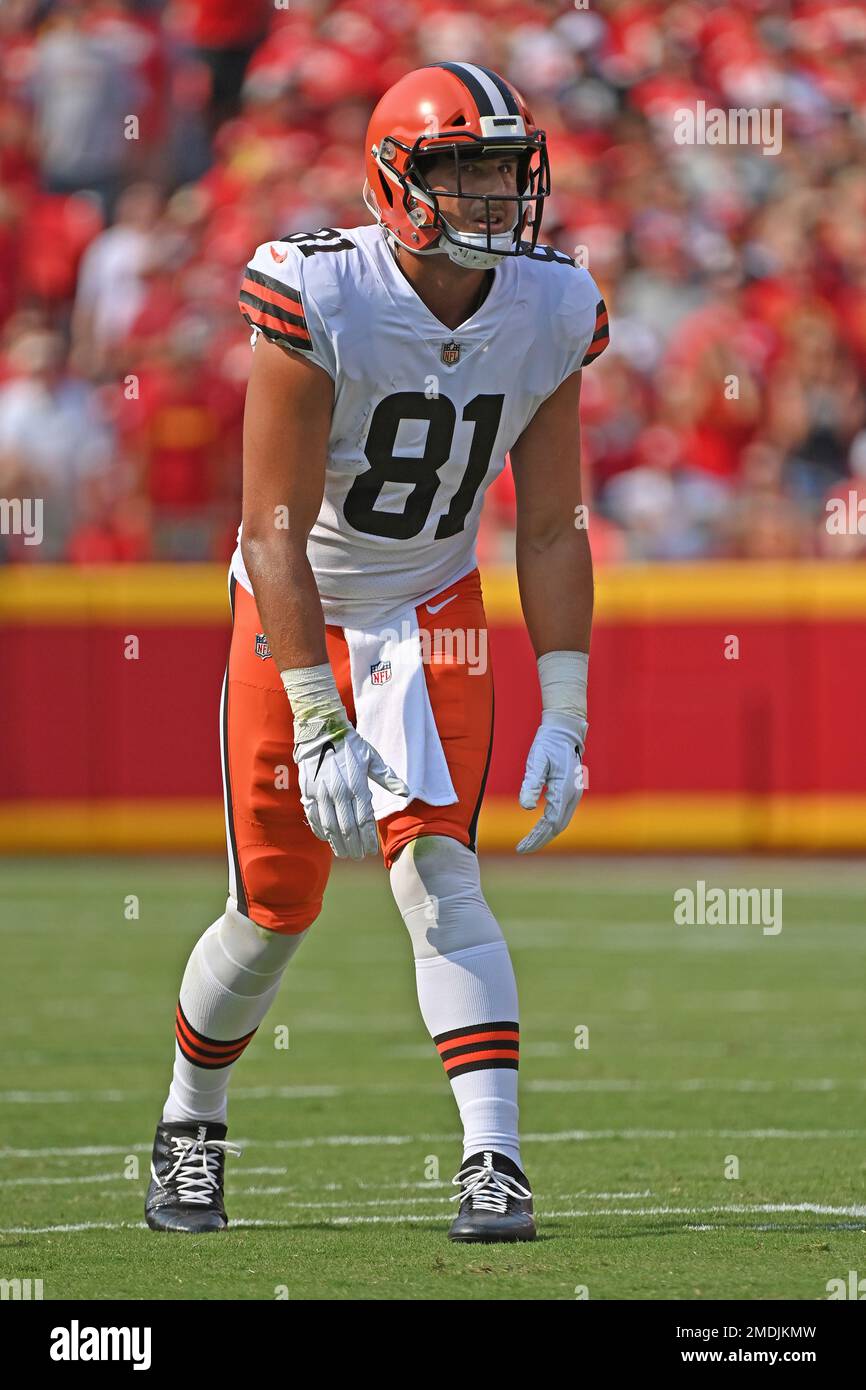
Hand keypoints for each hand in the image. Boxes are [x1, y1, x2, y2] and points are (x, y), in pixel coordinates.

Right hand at [294, 722, 408, 859]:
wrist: (321, 731)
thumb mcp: (372, 758)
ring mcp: (322, 794)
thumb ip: (387, 777)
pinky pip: (313, 817)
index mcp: (357, 786)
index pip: (364, 821)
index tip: (371, 851)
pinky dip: (320, 830)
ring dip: (337, 843)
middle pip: (347, 828)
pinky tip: (326, 838)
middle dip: (354, 846)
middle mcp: (340, 793)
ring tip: (344, 853)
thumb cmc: (350, 745)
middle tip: (358, 856)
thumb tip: (406, 792)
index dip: (367, 840)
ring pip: (330, 827)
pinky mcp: (309, 792)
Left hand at [516, 712, 586, 853]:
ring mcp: (574, 794)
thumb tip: (527, 807)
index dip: (537, 837)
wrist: (564, 730)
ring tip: (528, 842)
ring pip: (560, 821)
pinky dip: (549, 824)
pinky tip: (538, 828)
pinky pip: (561, 814)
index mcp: (564, 790)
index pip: (551, 823)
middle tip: (522, 849)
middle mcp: (573, 795)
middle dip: (540, 839)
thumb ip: (532, 783)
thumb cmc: (548, 744)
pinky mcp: (570, 791)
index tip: (522, 847)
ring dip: (545, 834)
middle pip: (557, 826)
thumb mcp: (536, 761)